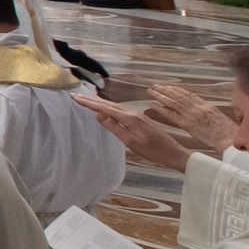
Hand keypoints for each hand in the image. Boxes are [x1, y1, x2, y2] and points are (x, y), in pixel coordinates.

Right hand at [75, 92, 196, 169]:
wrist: (174, 153)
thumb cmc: (153, 151)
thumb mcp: (131, 142)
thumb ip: (114, 127)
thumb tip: (99, 115)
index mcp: (130, 118)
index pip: (104, 108)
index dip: (88, 103)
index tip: (74, 97)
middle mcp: (133, 113)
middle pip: (109, 104)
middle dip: (91, 100)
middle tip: (76, 96)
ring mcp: (138, 115)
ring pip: (115, 106)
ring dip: (100, 103)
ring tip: (87, 100)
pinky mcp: (141, 119)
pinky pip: (121, 110)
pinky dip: (109, 107)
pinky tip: (107, 108)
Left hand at [146, 84, 239, 152]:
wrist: (231, 141)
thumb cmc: (230, 134)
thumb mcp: (222, 119)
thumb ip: (212, 114)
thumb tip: (208, 113)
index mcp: (208, 106)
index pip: (190, 95)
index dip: (178, 90)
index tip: (169, 86)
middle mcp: (199, 108)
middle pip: (179, 96)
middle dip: (166, 90)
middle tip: (156, 86)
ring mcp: (193, 115)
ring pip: (173, 102)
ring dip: (160, 95)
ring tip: (151, 91)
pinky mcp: (188, 124)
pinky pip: (171, 115)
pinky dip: (160, 109)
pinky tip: (152, 104)